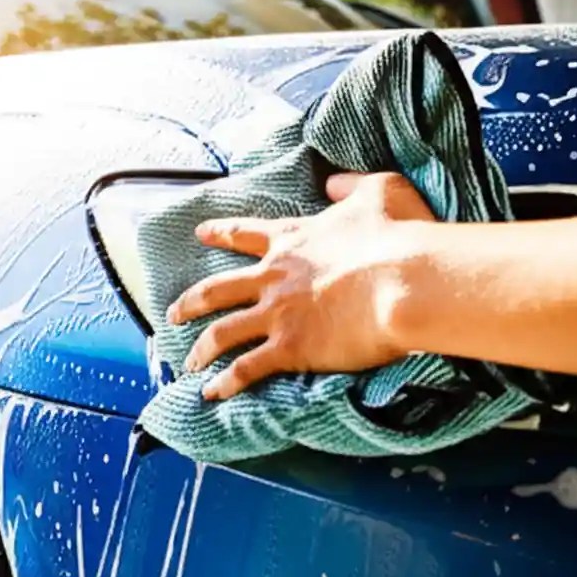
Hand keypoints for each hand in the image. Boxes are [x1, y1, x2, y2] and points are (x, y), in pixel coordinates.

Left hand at [166, 172, 435, 400]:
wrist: (404, 281)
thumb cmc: (399, 237)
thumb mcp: (380, 192)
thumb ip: (351, 185)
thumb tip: (333, 182)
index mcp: (292, 239)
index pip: (245, 233)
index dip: (220, 232)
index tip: (200, 233)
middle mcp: (274, 276)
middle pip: (218, 288)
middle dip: (191, 302)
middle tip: (172, 314)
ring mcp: (277, 313)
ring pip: (223, 332)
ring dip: (201, 349)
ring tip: (187, 363)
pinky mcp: (289, 347)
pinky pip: (247, 368)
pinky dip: (226, 383)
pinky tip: (212, 394)